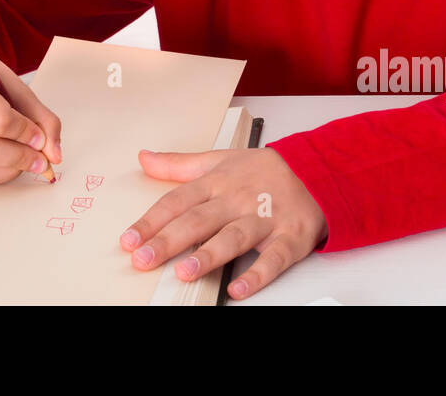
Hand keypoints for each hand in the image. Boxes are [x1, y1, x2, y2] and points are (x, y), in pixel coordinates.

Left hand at [118, 146, 327, 300]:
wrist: (316, 170)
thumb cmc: (264, 170)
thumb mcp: (220, 159)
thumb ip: (179, 164)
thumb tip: (145, 158)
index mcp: (218, 182)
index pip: (178, 201)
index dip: (151, 220)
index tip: (129, 239)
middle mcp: (239, 200)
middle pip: (199, 219)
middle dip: (169, 240)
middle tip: (143, 258)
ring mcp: (265, 219)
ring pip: (234, 237)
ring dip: (209, 254)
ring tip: (184, 271)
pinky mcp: (290, 238)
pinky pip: (273, 259)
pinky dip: (257, 274)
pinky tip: (238, 288)